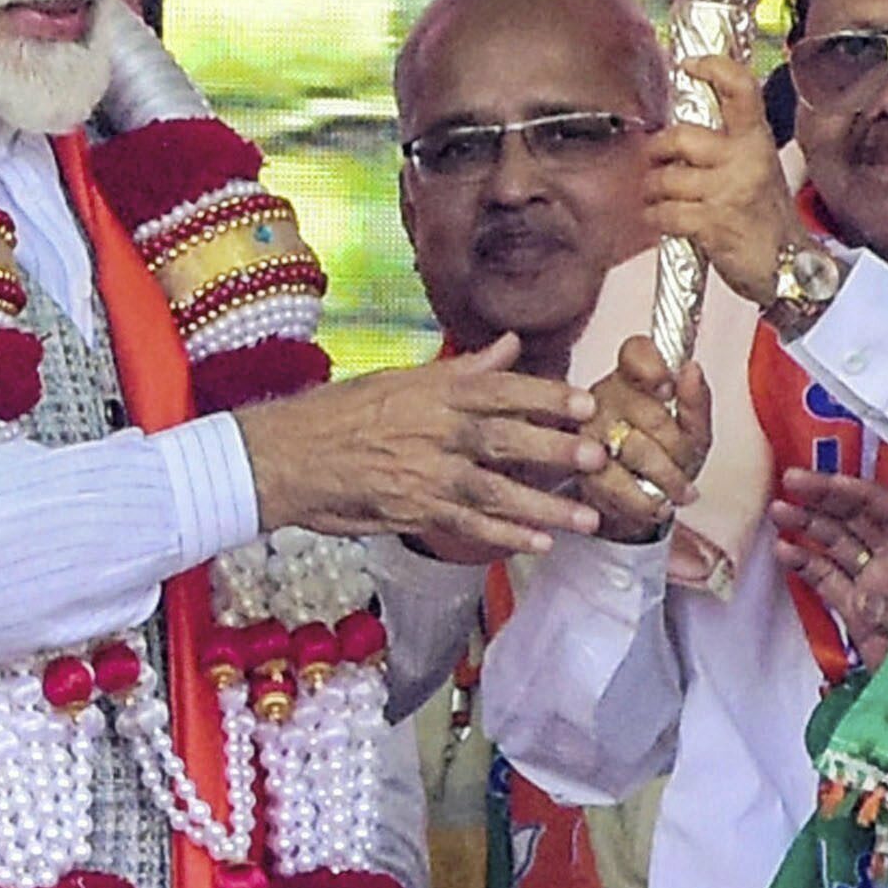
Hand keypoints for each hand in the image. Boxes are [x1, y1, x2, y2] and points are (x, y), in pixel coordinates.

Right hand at [234, 341, 607, 555]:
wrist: (287, 456)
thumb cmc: (341, 413)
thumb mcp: (402, 378)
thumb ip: (463, 368)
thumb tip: (511, 346)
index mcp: (434, 391)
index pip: (501, 389)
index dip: (547, 397)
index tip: (586, 404)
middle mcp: (435, 429)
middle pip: (507, 439)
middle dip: (556, 449)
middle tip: (600, 457)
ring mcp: (426, 473)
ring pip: (496, 489)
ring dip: (545, 504)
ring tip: (587, 516)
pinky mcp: (414, 510)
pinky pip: (468, 525)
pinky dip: (505, 534)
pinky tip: (539, 542)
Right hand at [573, 338, 709, 541]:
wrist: (642, 501)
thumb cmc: (667, 455)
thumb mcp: (692, 428)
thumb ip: (696, 400)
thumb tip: (691, 370)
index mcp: (632, 376)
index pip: (637, 353)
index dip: (653, 367)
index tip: (668, 387)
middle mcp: (604, 397)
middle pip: (650, 413)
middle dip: (678, 446)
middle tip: (689, 464)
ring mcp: (588, 433)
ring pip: (636, 449)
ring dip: (667, 477)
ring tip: (681, 492)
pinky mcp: (580, 470)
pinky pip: (618, 484)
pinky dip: (645, 500)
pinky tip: (657, 504)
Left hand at [641, 53, 792, 302]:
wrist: (792, 269)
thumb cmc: (766, 218)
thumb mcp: (758, 168)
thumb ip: (729, 144)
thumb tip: (681, 127)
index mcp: (757, 139)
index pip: (740, 89)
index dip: (713, 68)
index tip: (689, 64)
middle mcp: (745, 160)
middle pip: (681, 136)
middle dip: (657, 150)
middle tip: (655, 158)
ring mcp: (728, 192)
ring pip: (665, 179)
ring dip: (653, 191)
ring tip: (660, 198)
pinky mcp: (713, 225)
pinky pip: (664, 213)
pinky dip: (654, 218)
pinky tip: (660, 221)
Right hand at [771, 469, 887, 659]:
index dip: (861, 494)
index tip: (830, 484)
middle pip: (861, 519)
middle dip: (825, 498)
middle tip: (792, 481)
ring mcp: (878, 586)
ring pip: (839, 545)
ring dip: (808, 524)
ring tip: (779, 510)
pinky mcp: (859, 612)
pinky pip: (829, 580)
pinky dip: (806, 563)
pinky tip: (784, 550)